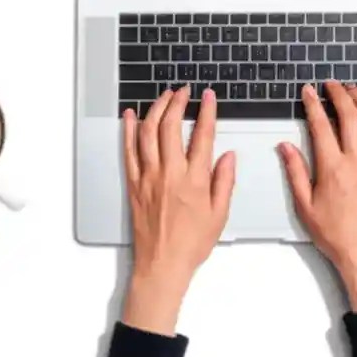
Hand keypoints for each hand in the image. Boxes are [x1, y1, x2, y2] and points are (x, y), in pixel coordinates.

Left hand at [121, 87, 236, 335]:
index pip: (202, 136)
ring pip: (148, 133)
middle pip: (171, 127)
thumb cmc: (191, 244)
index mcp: (195, 180)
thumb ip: (224, 181)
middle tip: (184, 91)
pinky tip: (131, 116)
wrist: (161, 265)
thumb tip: (227, 156)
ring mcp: (148, 177)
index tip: (208, 97)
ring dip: (156, 110)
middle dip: (178, 103)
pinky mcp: (134, 184)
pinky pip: (128, 151)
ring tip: (163, 97)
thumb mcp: (220, 214)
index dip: (206, 112)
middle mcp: (170, 173)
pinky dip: (129, 131)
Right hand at [278, 82, 356, 312]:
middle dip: (339, 94)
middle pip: (349, 115)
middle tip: (331, 84)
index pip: (321, 125)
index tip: (308, 91)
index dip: (313, 104)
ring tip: (353, 89)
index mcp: (332, 168)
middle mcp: (356, 160)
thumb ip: (296, 171)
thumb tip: (285, 146)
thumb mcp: (305, 204)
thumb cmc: (334, 232)